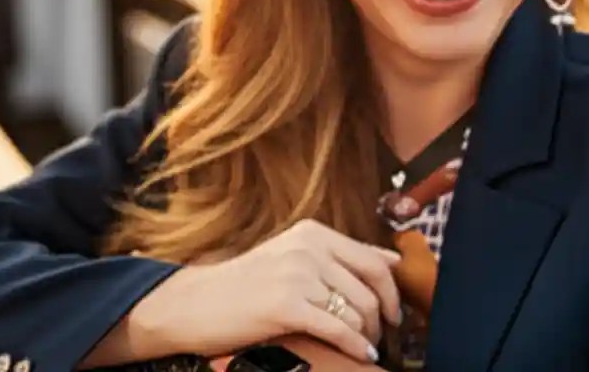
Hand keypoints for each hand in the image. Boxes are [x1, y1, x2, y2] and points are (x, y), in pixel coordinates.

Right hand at [132, 220, 401, 363]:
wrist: (193, 303)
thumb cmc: (244, 285)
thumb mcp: (292, 257)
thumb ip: (338, 257)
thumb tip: (391, 260)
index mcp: (313, 233)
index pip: (374, 260)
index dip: (392, 291)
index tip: (394, 312)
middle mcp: (309, 248)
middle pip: (370, 287)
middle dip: (383, 317)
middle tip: (383, 336)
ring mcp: (297, 275)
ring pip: (357, 310)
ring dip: (368, 335)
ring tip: (367, 347)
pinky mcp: (286, 305)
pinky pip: (337, 328)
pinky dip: (355, 345)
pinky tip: (360, 355)